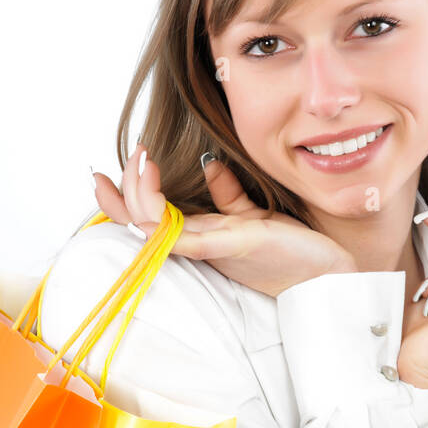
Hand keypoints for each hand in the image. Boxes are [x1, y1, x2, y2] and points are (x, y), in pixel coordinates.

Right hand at [91, 145, 357, 295]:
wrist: (327, 273)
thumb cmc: (293, 249)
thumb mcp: (254, 214)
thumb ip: (228, 193)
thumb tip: (208, 163)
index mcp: (202, 236)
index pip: (147, 219)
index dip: (118, 199)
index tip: (101, 173)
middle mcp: (199, 244)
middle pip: (137, 222)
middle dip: (121, 189)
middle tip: (132, 155)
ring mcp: (210, 247)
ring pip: (149, 226)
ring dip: (136, 190)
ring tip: (141, 159)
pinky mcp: (228, 245)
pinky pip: (178, 235)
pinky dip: (157, 210)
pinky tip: (153, 179)